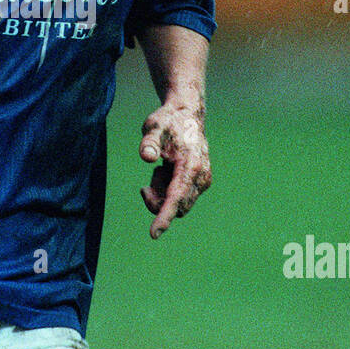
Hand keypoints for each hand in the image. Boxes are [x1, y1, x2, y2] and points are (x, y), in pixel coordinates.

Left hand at [139, 104, 210, 238]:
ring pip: (177, 205)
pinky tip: (166, 170)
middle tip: (146, 185)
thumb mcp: (154, 127)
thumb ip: (150, 142)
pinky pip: (179, 198)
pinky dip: (167, 189)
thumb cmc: (169, 121)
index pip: (176, 198)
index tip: (153, 233)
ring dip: (162, 194)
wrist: (187, 115)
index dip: (164, 216)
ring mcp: (203, 181)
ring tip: (159, 170)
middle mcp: (201, 177)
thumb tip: (147, 156)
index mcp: (191, 166)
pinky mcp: (200, 183)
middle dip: (157, 202)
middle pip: (176, 207)